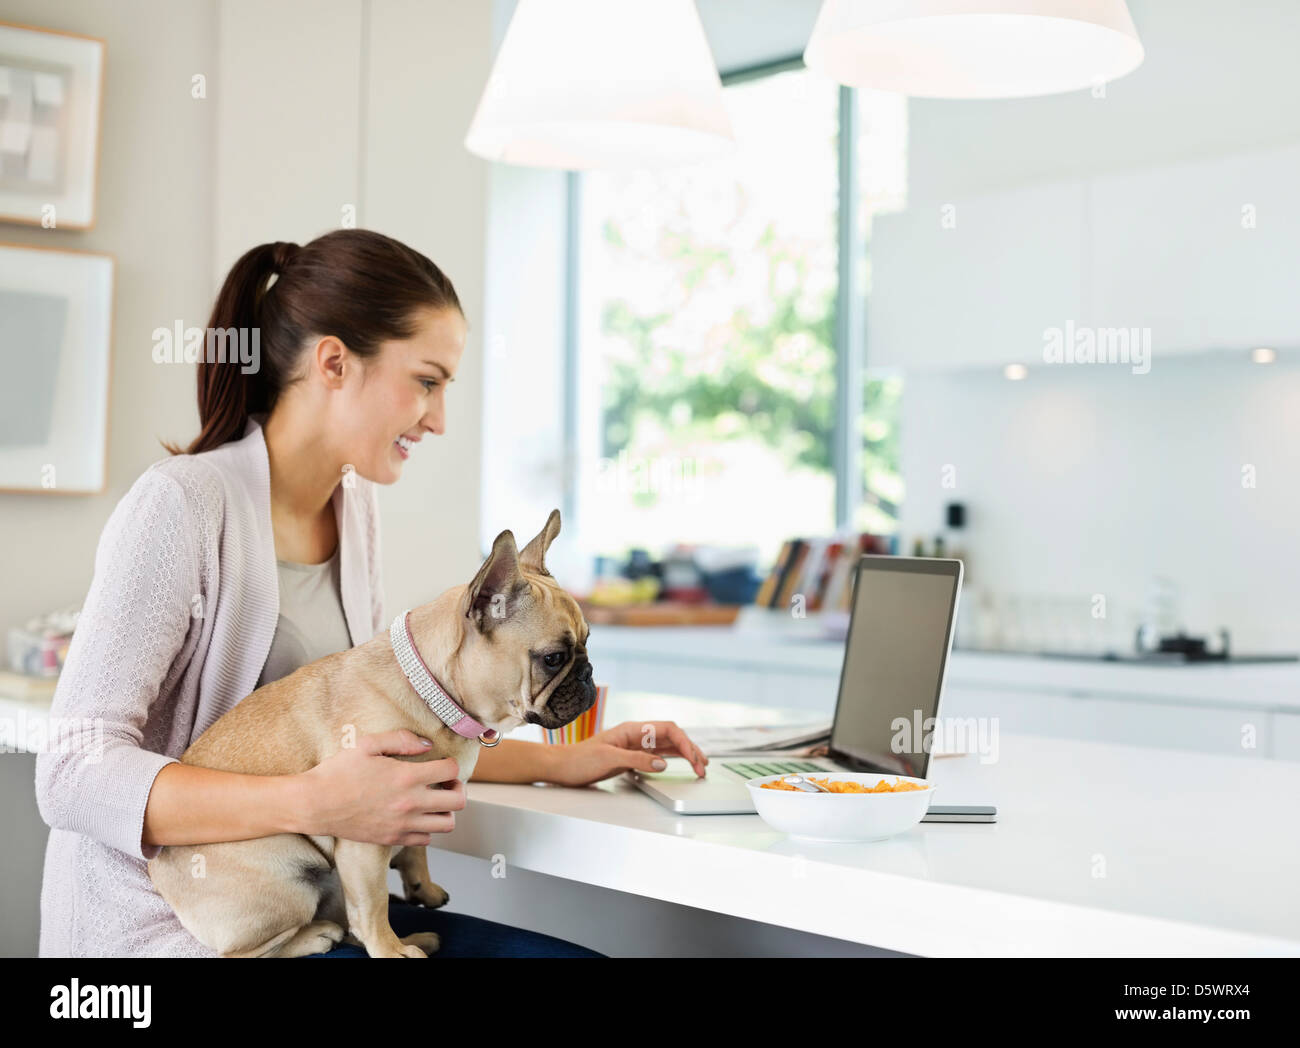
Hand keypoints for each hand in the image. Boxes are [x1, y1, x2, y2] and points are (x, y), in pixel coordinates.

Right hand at [295, 730, 464, 845]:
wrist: (315, 804)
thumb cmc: (339, 772)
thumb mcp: (367, 745)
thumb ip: (401, 739)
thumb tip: (427, 745)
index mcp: (407, 777)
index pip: (452, 771)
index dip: (451, 764)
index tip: (441, 763)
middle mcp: (410, 803)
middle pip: (459, 801)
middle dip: (457, 788)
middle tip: (445, 783)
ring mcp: (403, 825)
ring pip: (447, 824)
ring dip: (446, 810)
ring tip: (434, 801)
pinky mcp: (393, 840)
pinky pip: (426, 839)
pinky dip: (427, 827)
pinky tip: (416, 815)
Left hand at [545, 720, 708, 787]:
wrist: (562, 767)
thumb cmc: (580, 760)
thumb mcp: (609, 759)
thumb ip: (637, 760)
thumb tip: (662, 763)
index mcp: (633, 729)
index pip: (668, 729)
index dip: (684, 743)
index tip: (694, 759)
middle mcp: (636, 735)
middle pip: (672, 736)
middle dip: (690, 749)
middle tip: (703, 766)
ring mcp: (635, 745)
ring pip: (667, 746)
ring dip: (684, 754)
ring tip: (699, 766)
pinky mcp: (631, 756)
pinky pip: (658, 755)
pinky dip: (672, 759)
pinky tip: (679, 764)